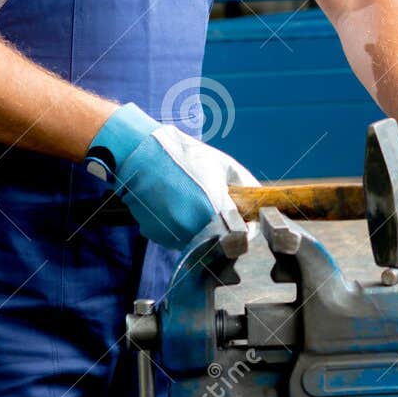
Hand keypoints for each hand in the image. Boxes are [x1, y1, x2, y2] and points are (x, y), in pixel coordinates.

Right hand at [86, 103, 257, 250]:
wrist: (139, 154)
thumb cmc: (182, 155)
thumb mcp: (222, 164)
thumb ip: (245, 185)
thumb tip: (258, 204)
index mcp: (214, 207)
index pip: (243, 234)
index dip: (248, 228)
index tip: (247, 222)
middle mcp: (194, 226)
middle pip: (220, 241)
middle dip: (224, 229)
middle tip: (219, 209)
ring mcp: (173, 233)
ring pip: (198, 242)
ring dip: (202, 230)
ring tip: (193, 203)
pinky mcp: (157, 236)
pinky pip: (178, 239)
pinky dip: (181, 228)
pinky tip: (176, 207)